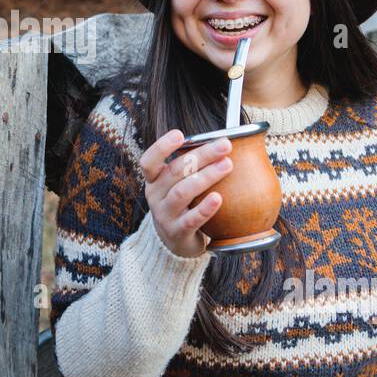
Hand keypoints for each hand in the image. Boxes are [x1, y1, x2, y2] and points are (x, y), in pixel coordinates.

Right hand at [139, 130, 231, 257]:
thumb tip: (223, 143)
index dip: (162, 146)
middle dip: (202, 155)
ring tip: (227, 165)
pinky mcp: (177, 233)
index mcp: (154, 180)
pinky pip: (191, 219)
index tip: (179, 134)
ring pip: (182, 192)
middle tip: (225, 145)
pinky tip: (218, 198)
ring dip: (206, 176)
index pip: (149, 161)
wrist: (175, 243)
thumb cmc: (182, 205)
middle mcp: (155, 196)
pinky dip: (205, 208)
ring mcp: (164, 215)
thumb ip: (191, 166)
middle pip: (175, 171)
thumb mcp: (176, 185)